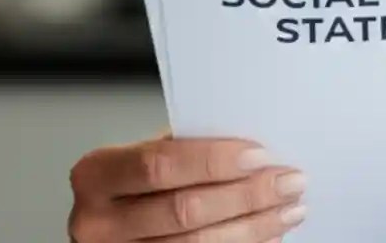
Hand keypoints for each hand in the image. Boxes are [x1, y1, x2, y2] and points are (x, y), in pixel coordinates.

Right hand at [67, 135, 307, 241]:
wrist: (111, 226)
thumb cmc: (136, 184)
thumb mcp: (147, 156)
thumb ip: (187, 149)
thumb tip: (253, 150)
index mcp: (96, 175)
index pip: (159, 165)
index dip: (213, 161)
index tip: (260, 155)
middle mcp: (96, 222)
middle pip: (184, 210)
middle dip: (247, 195)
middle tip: (289, 181)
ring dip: (254, 226)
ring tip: (289, 208)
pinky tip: (268, 234)